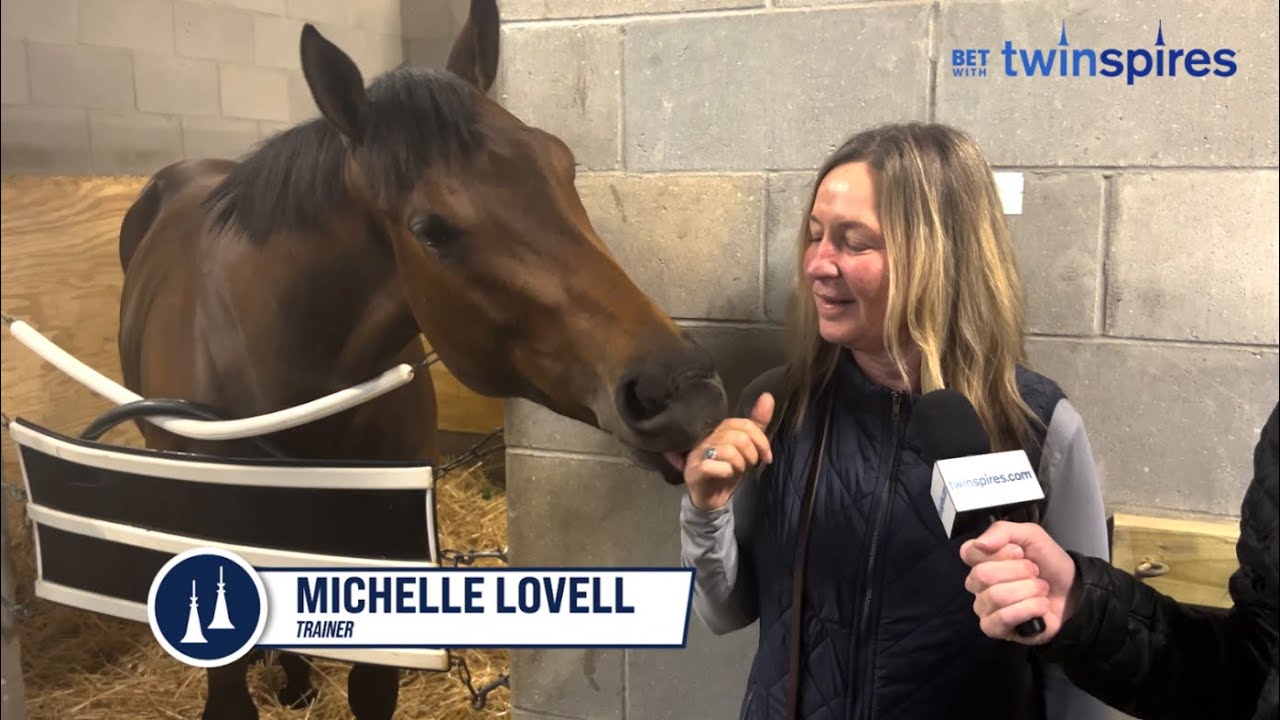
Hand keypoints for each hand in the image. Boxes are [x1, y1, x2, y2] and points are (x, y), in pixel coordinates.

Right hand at [666, 392, 774, 511]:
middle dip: (752, 454)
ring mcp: (697, 453)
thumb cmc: (728, 469)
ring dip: (740, 464)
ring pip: (728, 451)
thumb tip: (768, 396)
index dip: (760, 440)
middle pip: (738, 437)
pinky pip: (713, 466)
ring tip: (737, 470)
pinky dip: (726, 472)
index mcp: (719, 428)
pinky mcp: (693, 470)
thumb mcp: (746, 448)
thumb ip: (756, 424)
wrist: (712, 498)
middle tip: (750, 465)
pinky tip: (725, 475)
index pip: (744, 424)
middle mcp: (705, 437)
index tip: (766, 456)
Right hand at [959, 520, 1078, 644]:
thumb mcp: (1030, 535)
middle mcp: (977, 585)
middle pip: (983, 575)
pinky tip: (1040, 607)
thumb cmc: (1048, 563)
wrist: (1073, 591)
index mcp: (981, 561)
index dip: (999, 552)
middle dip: (1019, 571)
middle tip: (1036, 572)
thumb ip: (1001, 531)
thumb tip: (979, 544)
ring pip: (995, 596)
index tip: (1020, 552)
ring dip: (1029, 590)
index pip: (969, 553)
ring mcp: (984, 608)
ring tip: (1041, 590)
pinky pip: (1002, 618)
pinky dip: (1028, 609)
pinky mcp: (995, 629)